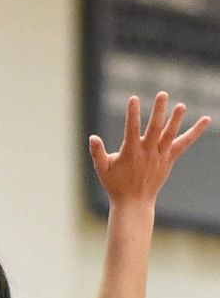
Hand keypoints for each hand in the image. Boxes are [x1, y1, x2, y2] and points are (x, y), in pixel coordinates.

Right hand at [89, 92, 210, 208]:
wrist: (134, 203)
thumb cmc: (115, 185)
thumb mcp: (102, 169)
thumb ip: (97, 153)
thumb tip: (92, 138)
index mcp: (130, 153)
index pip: (131, 129)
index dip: (132, 113)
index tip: (133, 98)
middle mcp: (147, 152)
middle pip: (155, 128)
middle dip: (158, 111)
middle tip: (162, 94)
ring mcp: (160, 156)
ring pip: (170, 135)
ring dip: (176, 120)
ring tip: (181, 106)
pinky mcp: (169, 159)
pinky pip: (184, 143)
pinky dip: (194, 132)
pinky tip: (206, 120)